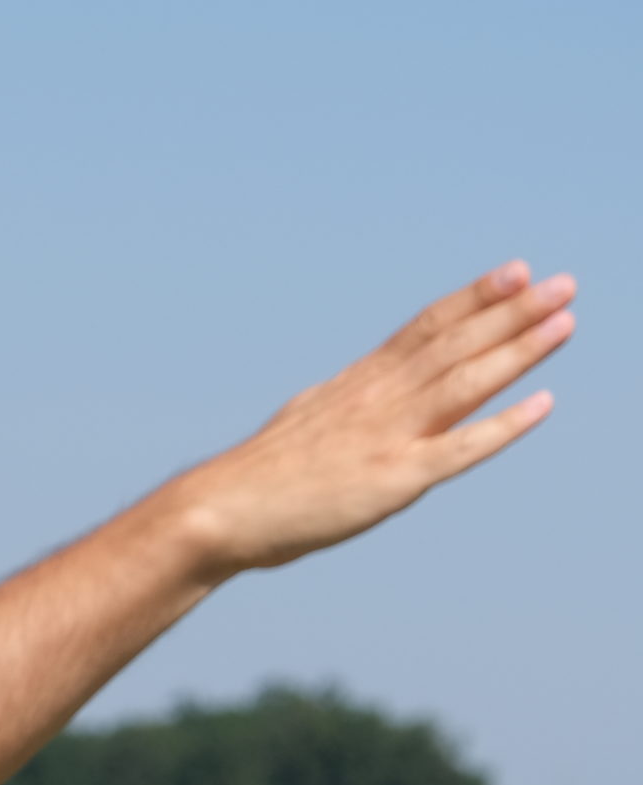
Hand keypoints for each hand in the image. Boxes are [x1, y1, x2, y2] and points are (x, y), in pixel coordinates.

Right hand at [183, 259, 574, 576]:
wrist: (219, 511)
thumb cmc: (254, 481)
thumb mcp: (301, 424)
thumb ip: (337, 407)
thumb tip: (350, 398)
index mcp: (357, 386)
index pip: (425, 329)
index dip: (474, 299)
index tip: (513, 273)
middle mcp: (378, 400)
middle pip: (456, 344)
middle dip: (513, 313)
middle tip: (563, 284)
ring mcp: (387, 437)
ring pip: (466, 382)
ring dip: (519, 349)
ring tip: (565, 321)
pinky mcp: (392, 481)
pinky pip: (459, 449)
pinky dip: (504, 425)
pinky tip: (542, 404)